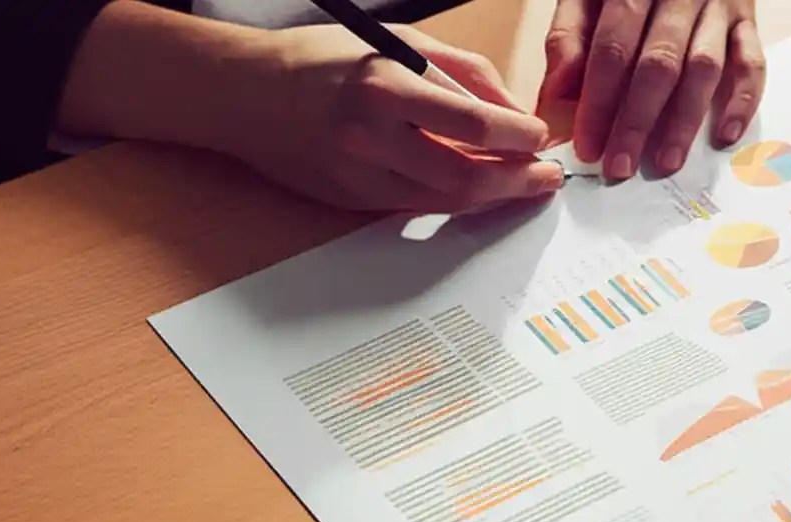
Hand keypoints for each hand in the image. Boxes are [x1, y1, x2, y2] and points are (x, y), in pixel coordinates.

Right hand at [227, 25, 562, 211]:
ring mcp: (360, 179)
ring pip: (446, 202)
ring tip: (522, 184)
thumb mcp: (400, 46)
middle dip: (517, 180)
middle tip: (545, 176)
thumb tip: (514, 111)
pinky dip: (456, 200)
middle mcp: (370, 141)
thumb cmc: (322, 60)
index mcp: (384, 91)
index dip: (518, 137)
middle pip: (466, 177)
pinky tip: (479, 188)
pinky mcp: (353, 202)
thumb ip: (465, 75)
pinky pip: (419, 207)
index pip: (473, 125)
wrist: (245, 94)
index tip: (539, 137)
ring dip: (494, 196)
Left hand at [539, 0, 765, 179]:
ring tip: (667, 161)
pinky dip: (742, 100)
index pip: (612, 50)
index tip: (587, 146)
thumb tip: (554, 96)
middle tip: (620, 166)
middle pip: (658, 65)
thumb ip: (569, 37)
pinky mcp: (746, 17)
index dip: (597, 102)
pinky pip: (751, 61)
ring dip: (684, 120)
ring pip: (704, 68)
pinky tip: (724, 134)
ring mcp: (718, 5)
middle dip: (637, 121)